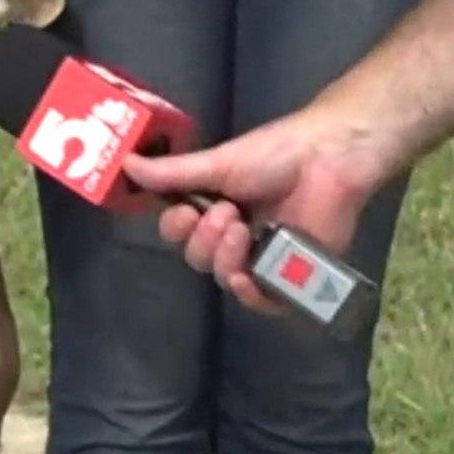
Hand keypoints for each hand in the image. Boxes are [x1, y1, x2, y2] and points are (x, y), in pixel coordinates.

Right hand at [120, 107, 395, 311]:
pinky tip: (248, 275)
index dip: (176, 228)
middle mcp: (235, 235)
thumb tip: (125, 163)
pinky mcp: (293, 274)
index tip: (185, 211)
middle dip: (205, 240)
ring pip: (226, 279)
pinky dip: (250, 291)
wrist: (328, 158)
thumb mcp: (218, 163)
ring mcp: (264, 257)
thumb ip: (173, 173)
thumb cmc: (275, 153)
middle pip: (199, 259)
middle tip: (227, 213)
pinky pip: (262, 300)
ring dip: (225, 257)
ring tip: (243, 227)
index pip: (179, 233)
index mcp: (215, 208)